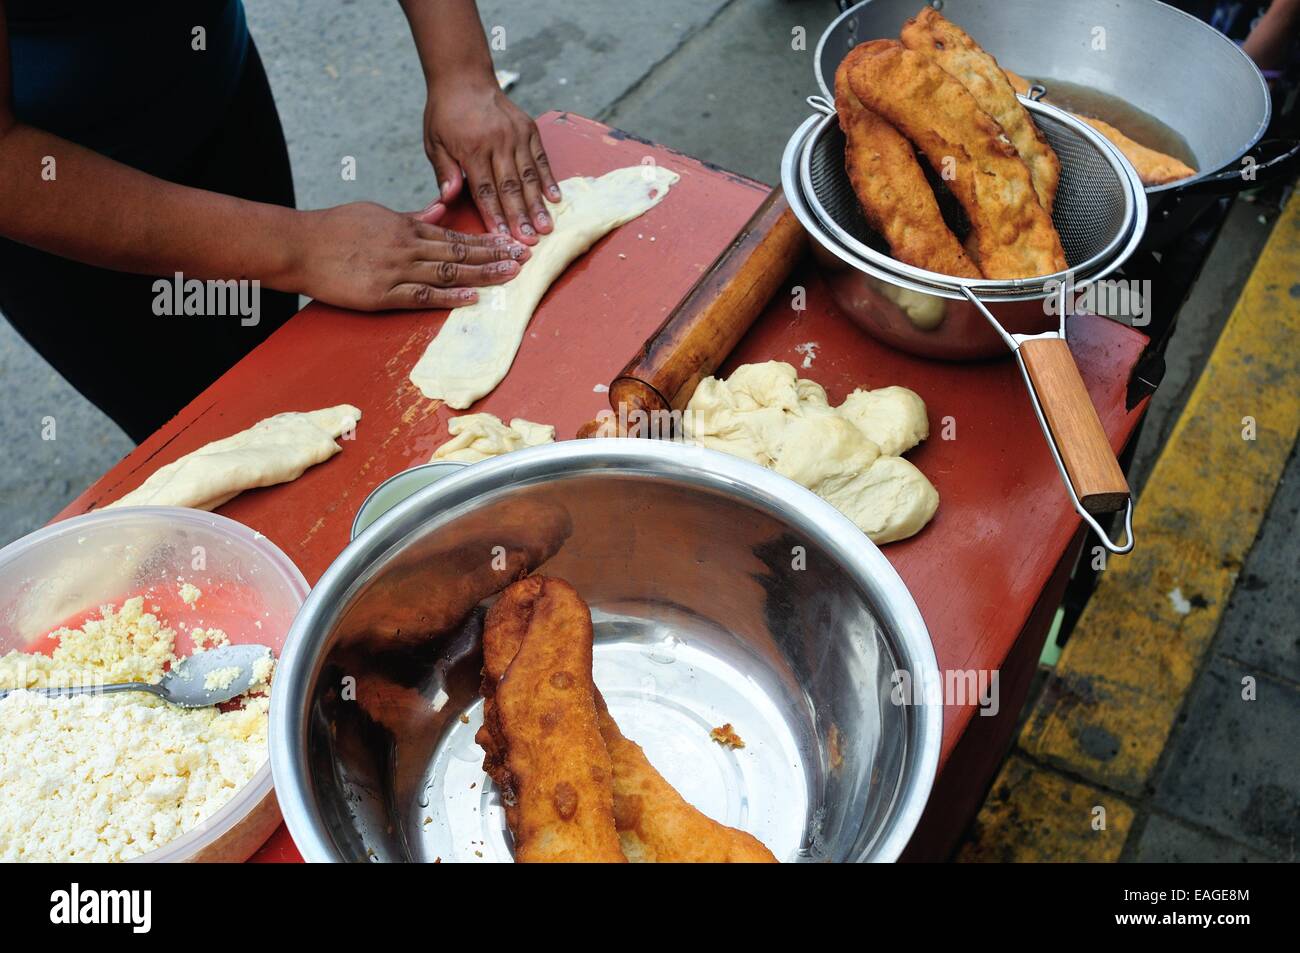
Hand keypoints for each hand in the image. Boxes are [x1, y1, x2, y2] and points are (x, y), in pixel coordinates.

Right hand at [289, 201, 528, 310]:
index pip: (455, 235)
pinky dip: (448, 295)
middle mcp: (406, 246)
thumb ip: (409, 217)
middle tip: (525, 258)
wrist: (299, 245)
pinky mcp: (381, 293)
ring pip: (447, 270)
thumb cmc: (334, 229)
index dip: (486, 241)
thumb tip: (438, 212)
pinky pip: (421, 295)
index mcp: (406, 227)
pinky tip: (471, 296)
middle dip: (495, 255)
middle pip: (459, 251)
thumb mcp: (376, 213)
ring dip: (481, 273)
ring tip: (510, 275)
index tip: (512, 244)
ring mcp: (395, 269)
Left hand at [423, 79, 561, 243]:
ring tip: (546, 227)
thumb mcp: (434, 142)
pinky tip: (555, 198)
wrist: (464, 77)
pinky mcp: (529, 129)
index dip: (494, 216)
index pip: (485, 190)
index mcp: (471, 149)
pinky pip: (541, 159)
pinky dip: (549, 179)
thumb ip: (444, 171)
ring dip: (538, 205)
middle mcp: (497, 142)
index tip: (503, 239)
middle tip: (530, 242)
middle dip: (520, 217)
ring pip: (529, 176)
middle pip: (510, 188)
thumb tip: (448, 198)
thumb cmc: (446, 114)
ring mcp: (516, 135)